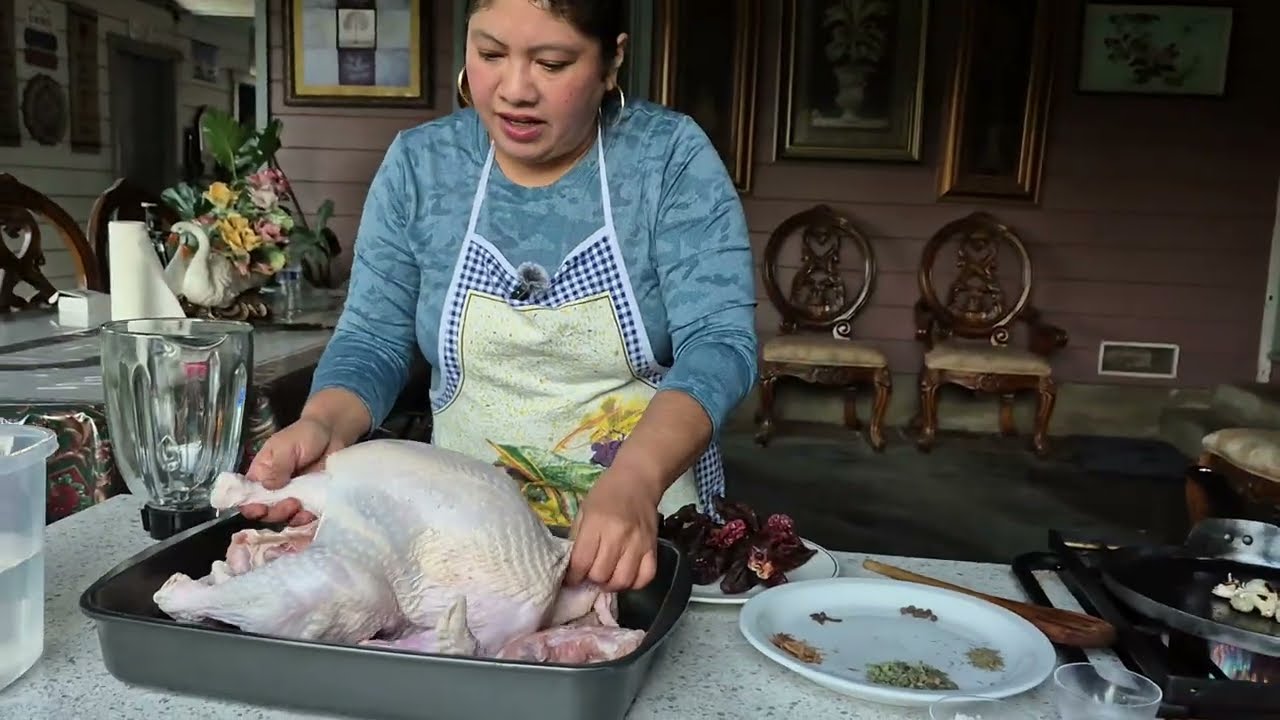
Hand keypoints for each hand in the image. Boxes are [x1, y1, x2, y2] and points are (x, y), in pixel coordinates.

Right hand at [239, 417, 344, 525]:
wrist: (333, 433)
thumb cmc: (304, 435)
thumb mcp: (286, 445)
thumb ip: (277, 466)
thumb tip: (267, 486)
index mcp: (261, 474)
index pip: (247, 496)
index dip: (250, 507)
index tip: (260, 509)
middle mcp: (274, 490)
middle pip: (266, 512)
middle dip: (276, 513)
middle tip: (291, 502)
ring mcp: (293, 496)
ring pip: (286, 518)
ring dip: (292, 518)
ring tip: (302, 507)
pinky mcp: (311, 501)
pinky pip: (305, 517)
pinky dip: (307, 519)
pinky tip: (312, 513)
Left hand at [565, 468, 661, 591]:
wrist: (638, 479)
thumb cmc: (606, 493)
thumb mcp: (584, 510)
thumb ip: (577, 538)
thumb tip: (572, 567)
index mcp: (597, 523)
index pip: (581, 562)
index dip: (573, 576)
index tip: (571, 578)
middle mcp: (618, 535)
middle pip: (601, 574)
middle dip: (591, 580)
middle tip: (589, 575)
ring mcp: (638, 543)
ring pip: (622, 580)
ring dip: (611, 585)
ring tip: (606, 578)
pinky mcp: (653, 547)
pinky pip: (645, 577)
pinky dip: (634, 583)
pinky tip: (625, 576)